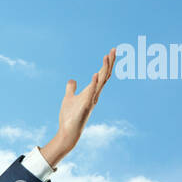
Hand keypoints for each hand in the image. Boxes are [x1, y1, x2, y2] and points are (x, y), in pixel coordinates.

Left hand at [40, 47, 114, 166]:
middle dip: (109, 63)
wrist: (67, 132)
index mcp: (92, 91)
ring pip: (101, 82)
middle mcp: (95, 95)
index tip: (111, 51)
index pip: (102, 75)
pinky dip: (94, 84)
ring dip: (104, 69)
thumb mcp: (68, 98)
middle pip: (105, 76)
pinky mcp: (86, 106)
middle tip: (114, 50)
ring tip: (106, 56)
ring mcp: (91, 100)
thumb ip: (71, 88)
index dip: (106, 63)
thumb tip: (72, 79)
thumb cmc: (69, 116)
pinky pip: (91, 93)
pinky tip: (96, 74)